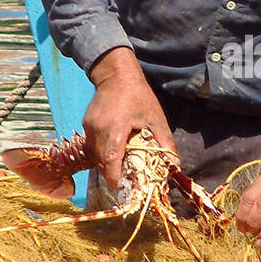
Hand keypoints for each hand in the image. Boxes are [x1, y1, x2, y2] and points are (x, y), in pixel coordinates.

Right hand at [84, 47, 176, 189]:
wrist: (116, 74)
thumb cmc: (138, 95)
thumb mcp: (156, 118)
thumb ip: (164, 142)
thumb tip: (174, 164)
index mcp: (115, 128)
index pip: (110, 160)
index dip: (115, 178)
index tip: (123, 187)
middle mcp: (98, 130)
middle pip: (102, 162)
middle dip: (113, 174)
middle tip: (127, 179)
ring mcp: (89, 128)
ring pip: (95, 156)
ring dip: (107, 164)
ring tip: (122, 165)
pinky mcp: (86, 125)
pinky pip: (93, 146)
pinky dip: (103, 153)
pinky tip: (115, 150)